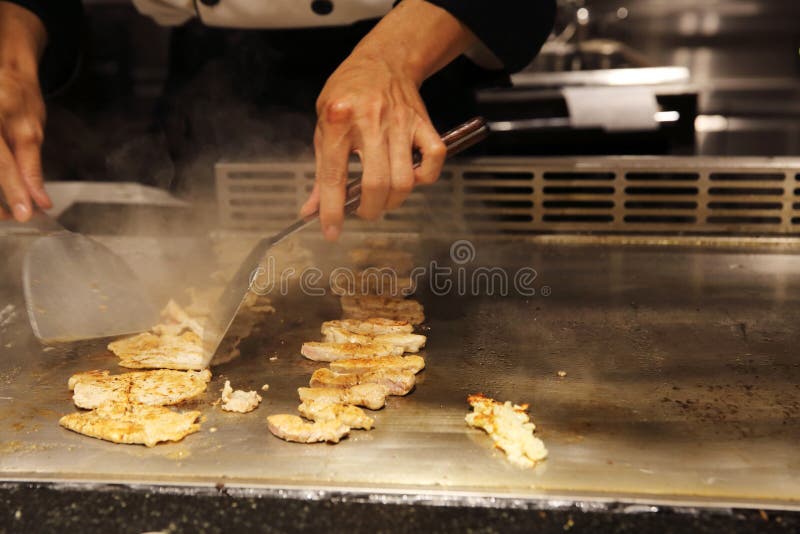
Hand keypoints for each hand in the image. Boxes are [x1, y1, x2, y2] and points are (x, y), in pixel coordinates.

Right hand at [0, 2, 49, 221]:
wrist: (1, 67)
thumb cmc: (18, 96)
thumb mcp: (30, 127)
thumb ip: (32, 165)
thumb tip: (41, 201)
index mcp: (0, 112)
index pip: (4, 161)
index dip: (15, 189)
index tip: (25, 213)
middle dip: (0, 197)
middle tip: (13, 217)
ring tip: (6, 211)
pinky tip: (1, 198)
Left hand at [299, 0, 475, 240]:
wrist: (382, 61)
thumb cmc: (347, 94)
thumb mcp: (323, 128)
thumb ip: (321, 171)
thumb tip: (310, 211)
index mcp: (338, 123)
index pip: (333, 177)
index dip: (332, 210)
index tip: (332, 232)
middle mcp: (371, 123)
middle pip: (376, 184)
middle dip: (368, 210)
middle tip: (363, 211)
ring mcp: (401, 123)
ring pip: (405, 180)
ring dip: (394, 201)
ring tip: (384, 200)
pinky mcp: (423, 123)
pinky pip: (434, 159)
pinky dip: (426, 177)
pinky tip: (412, 178)